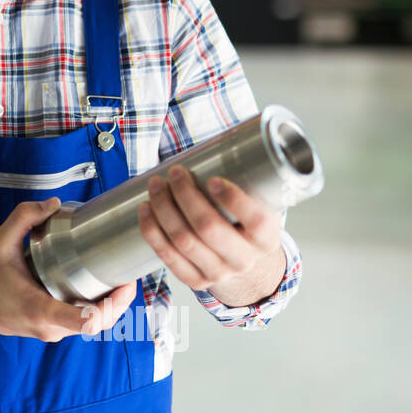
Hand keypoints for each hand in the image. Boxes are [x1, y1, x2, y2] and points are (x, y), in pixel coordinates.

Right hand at [0, 197, 136, 342]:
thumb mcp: (0, 242)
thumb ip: (25, 217)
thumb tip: (54, 203)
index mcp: (40, 309)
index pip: (88, 322)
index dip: (114, 306)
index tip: (122, 284)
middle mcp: (49, 327)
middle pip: (99, 324)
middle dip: (119, 302)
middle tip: (127, 276)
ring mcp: (50, 332)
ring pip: (92, 326)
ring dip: (109, 307)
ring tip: (118, 279)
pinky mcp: (50, 330)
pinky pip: (81, 323)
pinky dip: (95, 309)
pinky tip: (101, 289)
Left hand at [138, 165, 281, 294]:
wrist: (246, 264)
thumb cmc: (245, 222)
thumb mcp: (257, 202)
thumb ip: (245, 176)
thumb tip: (226, 132)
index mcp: (266, 237)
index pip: (255, 219)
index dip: (232, 198)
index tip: (212, 178)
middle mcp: (245, 259)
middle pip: (209, 227)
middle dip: (185, 196)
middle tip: (174, 173)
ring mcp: (219, 273)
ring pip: (184, 240)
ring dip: (163, 209)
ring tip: (155, 185)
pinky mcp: (195, 281)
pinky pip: (167, 257)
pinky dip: (152, 231)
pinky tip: (144, 210)